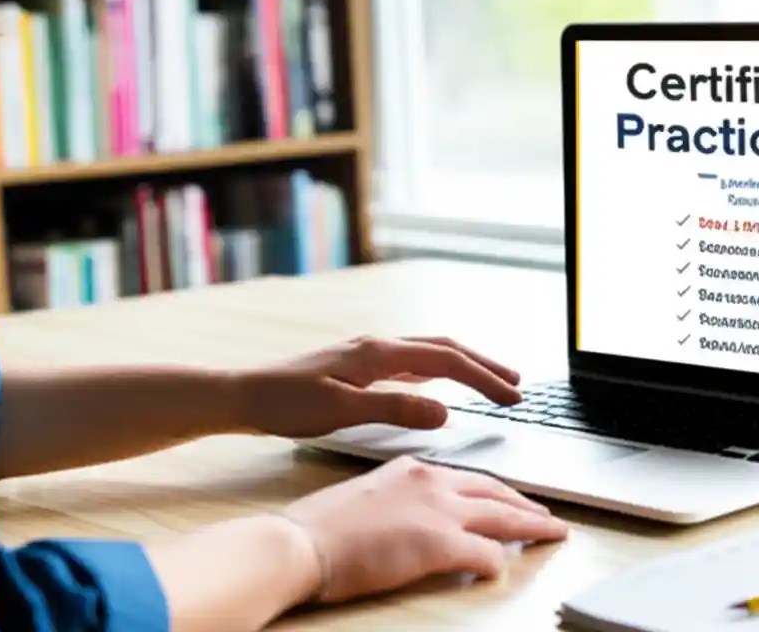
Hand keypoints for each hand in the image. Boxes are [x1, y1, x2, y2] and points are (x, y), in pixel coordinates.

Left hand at [231, 336, 522, 437]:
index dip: (483, 378)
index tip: (512, 397)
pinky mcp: (358, 365)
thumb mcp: (342, 411)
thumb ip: (396, 409)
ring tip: (490, 382)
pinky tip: (440, 388)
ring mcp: (367, 354)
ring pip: (429, 352)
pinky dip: (439, 371)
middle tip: (516, 386)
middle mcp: (377, 346)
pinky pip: (412, 362)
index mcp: (378, 353)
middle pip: (444, 347)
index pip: (446, 361)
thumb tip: (447, 412)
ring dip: (464, 366)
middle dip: (483, 365)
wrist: (243, 394)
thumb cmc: (286, 404)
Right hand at [282, 455, 567, 602]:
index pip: (467, 478)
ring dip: (532, 526)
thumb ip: (397, 502)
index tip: (509, 499)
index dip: (494, 491)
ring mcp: (437, 511)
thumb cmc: (318, 528)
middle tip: (548, 514)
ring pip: (503, 516)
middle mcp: (430, 482)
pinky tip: (499, 571)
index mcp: (411, 468)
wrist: (300, 542)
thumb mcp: (365, 497)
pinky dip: (497, 564)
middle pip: (494, 491)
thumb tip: (411, 520)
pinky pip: (486, 554)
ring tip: (553, 533)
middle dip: (525, 504)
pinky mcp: (438, 543)